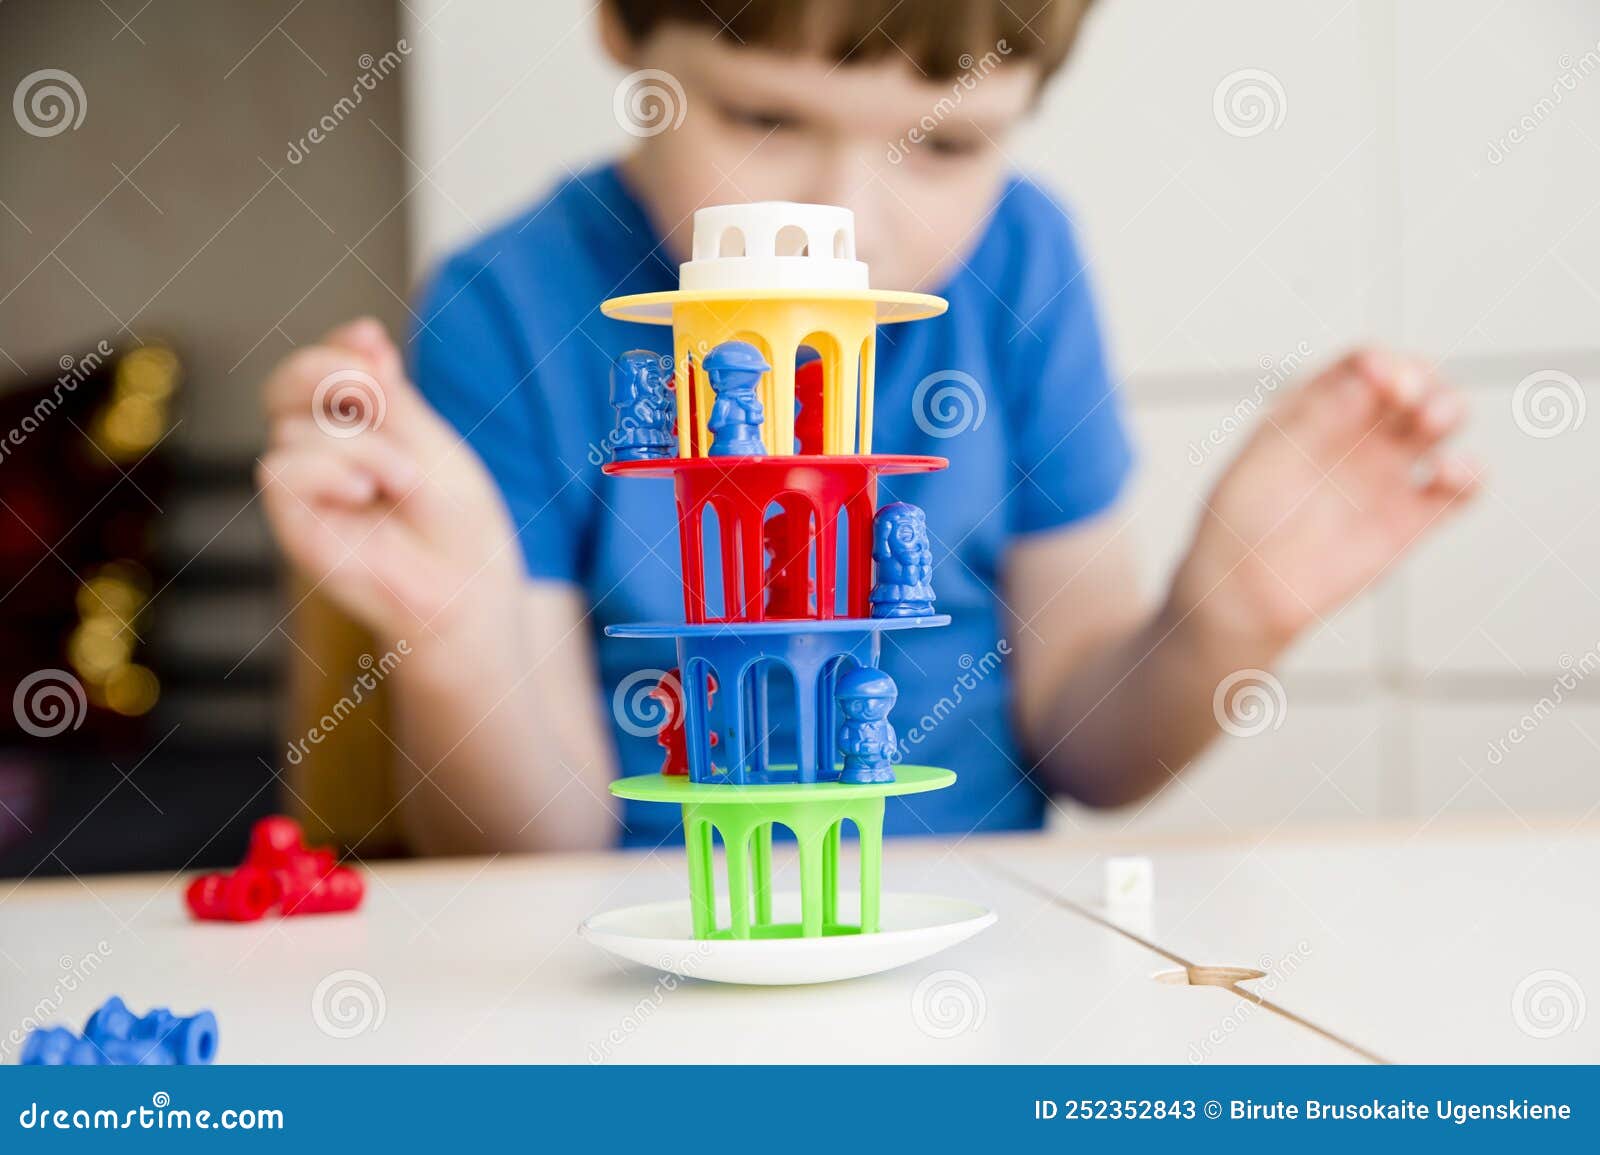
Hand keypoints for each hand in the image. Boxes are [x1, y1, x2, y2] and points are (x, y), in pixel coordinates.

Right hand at [257, 318, 523, 643]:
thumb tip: (365, 339)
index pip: (329, 366)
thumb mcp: (431, 444)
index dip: (340, 345)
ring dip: (360, 445)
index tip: (371, 341)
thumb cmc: (459, 524)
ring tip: (405, 481)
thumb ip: (392, 397)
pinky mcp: (295, 525)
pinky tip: (364, 492)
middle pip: (287, 383)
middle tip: (375, 387)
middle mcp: (327, 453)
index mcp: (364, 428)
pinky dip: (324, 470)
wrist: (466, 592)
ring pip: (290, 427)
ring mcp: (309, 489)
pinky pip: (278, 471)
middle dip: (326, 369)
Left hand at [1169, 349, 1480, 653]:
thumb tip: (1364, 378)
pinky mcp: (1412, 520)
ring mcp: (1387, 474)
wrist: (1243, 595)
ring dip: (1448, 409)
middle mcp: (1359, 435)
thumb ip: (1313, 419)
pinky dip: (1469, 474)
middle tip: (1409, 397)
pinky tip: (1450, 473)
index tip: (1380, 376)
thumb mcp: (1266, 460)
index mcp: (1318, 411)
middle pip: (1412, 386)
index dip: (1379, 363)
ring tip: (1431, 422)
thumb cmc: (1240, 523)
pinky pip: (1458, 489)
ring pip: (1439, 424)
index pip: (1363, 368)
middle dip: (1421, 379)